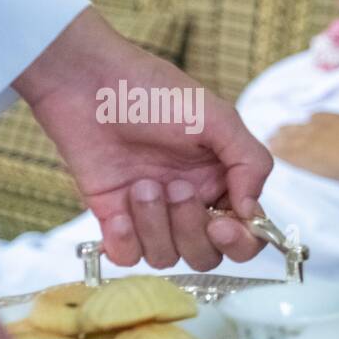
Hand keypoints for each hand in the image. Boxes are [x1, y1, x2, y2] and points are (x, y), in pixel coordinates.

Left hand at [13, 8, 271, 270]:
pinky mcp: (113, 217)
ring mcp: (151, 214)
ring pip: (167, 257)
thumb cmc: (153, 91)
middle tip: (177, 189)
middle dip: (192, 230)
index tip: (222, 226)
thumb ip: (250, 163)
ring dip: (156, 226)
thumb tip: (252, 212)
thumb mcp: (217, 118)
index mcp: (221, 182)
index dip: (240, 241)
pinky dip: (125, 242)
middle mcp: (190, 204)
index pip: (246, 235)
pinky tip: (118, 212)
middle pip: (207, 254)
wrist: (87, 81)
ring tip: (141, 184)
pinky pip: (127, 257)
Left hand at [268, 106, 338, 188]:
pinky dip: (278, 150)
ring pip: (294, 137)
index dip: (320, 120)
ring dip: (283, 138)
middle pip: (308, 126)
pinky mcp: (307, 158)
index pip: (329, 118)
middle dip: (297, 129)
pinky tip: (270, 150)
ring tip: (272, 138)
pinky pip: (287, 152)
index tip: (313, 120)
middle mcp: (330, 128)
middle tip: (283, 129)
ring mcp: (316, 142)